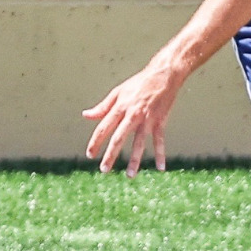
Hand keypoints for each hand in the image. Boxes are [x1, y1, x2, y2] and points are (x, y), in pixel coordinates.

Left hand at [82, 61, 183, 175]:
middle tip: (104, 170)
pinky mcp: (160, 121)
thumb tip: (86, 115)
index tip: (90, 155)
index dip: (96, 142)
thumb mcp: (118, 92)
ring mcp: (147, 119)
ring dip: (134, 160)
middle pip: (119, 138)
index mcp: (120, 107)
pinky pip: (160, 141)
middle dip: (111, 155)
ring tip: (129, 175)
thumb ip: (103, 107)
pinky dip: (161, 154)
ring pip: (139, 143)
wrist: (164, 75)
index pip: (104, 128)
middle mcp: (132, 115)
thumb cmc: (139, 83)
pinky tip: (161, 168)